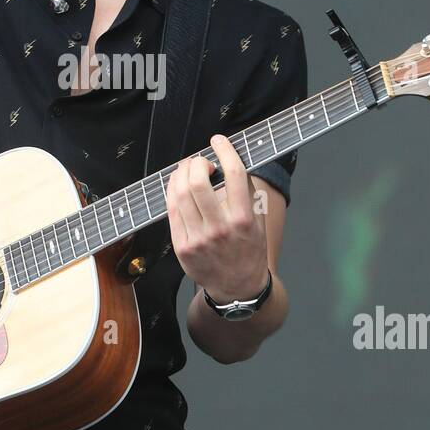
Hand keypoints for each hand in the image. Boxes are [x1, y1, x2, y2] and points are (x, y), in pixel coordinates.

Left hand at [165, 134, 269, 303]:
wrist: (237, 288)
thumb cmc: (249, 250)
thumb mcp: (258, 221)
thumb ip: (246, 193)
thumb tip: (229, 161)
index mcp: (244, 219)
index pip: (234, 174)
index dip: (225, 150)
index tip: (218, 140)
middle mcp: (220, 229)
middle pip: (198, 183)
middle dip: (196, 163)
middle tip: (200, 160)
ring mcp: (198, 239)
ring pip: (180, 195)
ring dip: (180, 174)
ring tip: (187, 170)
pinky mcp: (182, 247)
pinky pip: (171, 211)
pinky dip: (172, 191)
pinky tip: (178, 186)